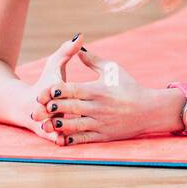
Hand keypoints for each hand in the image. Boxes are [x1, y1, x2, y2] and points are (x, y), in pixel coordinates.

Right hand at [24, 34, 84, 143]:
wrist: (25, 106)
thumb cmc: (45, 82)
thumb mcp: (54, 65)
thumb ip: (67, 51)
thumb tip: (80, 36)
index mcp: (50, 88)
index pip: (56, 87)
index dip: (60, 90)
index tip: (67, 91)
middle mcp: (46, 106)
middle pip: (53, 109)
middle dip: (59, 112)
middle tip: (73, 113)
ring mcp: (45, 121)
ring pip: (51, 126)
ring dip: (57, 129)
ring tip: (67, 134)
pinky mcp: (47, 133)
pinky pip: (53, 138)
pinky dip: (58, 140)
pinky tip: (66, 142)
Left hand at [30, 44, 157, 145]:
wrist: (150, 110)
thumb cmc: (130, 87)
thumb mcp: (113, 69)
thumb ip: (94, 60)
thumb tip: (79, 48)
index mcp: (98, 90)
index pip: (73, 90)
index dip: (57, 91)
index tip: (44, 90)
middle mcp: (98, 107)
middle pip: (71, 107)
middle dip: (53, 108)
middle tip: (37, 108)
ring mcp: (101, 123)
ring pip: (75, 125)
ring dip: (59, 125)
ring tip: (44, 124)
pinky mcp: (104, 135)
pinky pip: (85, 139)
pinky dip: (72, 139)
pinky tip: (60, 138)